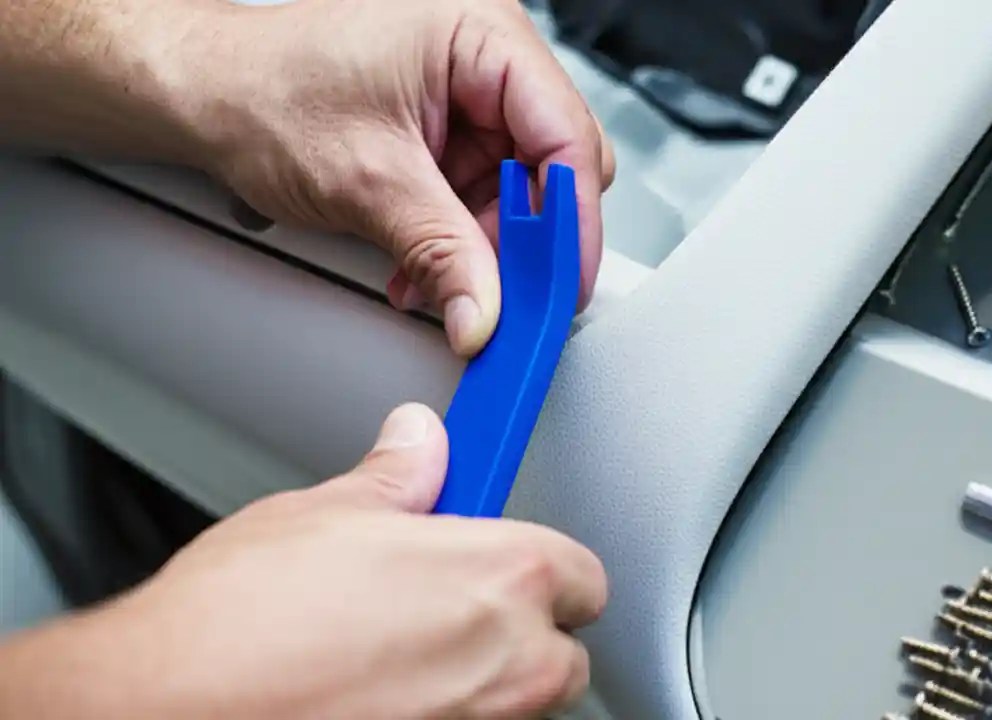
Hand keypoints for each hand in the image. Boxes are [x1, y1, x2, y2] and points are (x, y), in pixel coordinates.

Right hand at [0, 404, 606, 718]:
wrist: (175, 706)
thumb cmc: (242, 619)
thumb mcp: (327, 514)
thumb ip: (399, 478)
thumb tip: (418, 443)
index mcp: (504, 577)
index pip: (581, 574)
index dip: (544, 566)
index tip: (507, 557)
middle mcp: (511, 663)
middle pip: (561, 652)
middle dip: (519, 632)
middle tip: (448, 609)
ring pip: (518, 703)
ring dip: (481, 680)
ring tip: (400, 654)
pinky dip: (441, 716)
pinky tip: (380, 695)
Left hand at [185, 0, 615, 355]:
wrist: (201, 96)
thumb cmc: (260, 91)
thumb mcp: (367, 182)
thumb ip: (441, 253)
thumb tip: (483, 311)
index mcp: (479, 33)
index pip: (565, 134)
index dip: (570, 219)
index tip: (560, 284)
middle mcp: (483, 54)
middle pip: (551, 166)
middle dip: (521, 238)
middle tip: (500, 291)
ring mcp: (466, 91)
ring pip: (517, 190)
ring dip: (482, 247)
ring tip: (436, 277)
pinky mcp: (448, 126)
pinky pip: (480, 192)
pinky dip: (457, 237)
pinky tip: (426, 261)